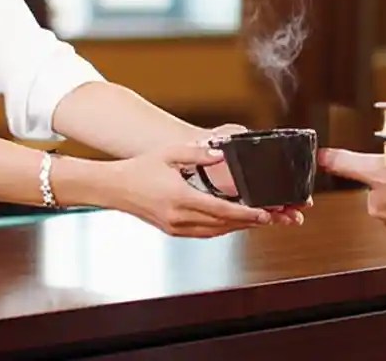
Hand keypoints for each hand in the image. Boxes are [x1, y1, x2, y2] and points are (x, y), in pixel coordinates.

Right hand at [109, 141, 272, 237]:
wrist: (113, 188)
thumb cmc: (139, 168)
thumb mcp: (169, 154)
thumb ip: (197, 153)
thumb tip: (221, 152)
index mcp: (181, 198)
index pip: (222, 210)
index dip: (246, 214)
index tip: (265, 214)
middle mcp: (179, 217)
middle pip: (223, 224)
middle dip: (249, 222)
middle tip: (271, 218)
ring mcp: (175, 227)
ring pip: (214, 232)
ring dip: (236, 227)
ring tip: (256, 221)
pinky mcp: (172, 230)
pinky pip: (203, 233)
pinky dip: (220, 228)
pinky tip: (231, 222)